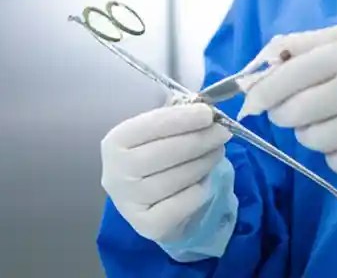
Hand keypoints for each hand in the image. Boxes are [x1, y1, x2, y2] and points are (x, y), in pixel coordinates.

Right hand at [101, 103, 231, 243]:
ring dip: (204, 163)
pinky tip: (204, 180)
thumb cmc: (152, 157)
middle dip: (199, 140)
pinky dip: (198, 190)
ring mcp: (129, 203)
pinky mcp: (146, 226)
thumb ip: (175, 119)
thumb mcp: (155, 133)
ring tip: (217, 152)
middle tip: (222, 133)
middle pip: (165, 153)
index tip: (208, 114)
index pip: (150, 126)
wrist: (145, 201)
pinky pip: (182, 204)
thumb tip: (205, 111)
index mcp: (114, 143)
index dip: (182, 119)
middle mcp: (115, 173)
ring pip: (175, 178)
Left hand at [237, 21, 336, 176]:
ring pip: (313, 140)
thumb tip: (265, 57)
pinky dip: (335, 155)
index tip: (253, 99)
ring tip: (329, 119)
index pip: (287, 77)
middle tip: (297, 107)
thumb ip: (309, 42)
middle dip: (285, 112)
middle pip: (295, 113)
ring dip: (310, 133)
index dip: (262, 91)